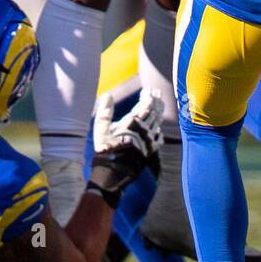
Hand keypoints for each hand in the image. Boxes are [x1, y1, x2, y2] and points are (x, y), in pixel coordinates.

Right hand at [88, 89, 163, 203]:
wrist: (114, 172)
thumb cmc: (105, 149)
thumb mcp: (100, 129)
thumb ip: (104, 111)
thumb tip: (107, 94)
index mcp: (132, 122)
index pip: (145, 105)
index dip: (148, 96)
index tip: (148, 89)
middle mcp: (143, 130)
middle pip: (154, 112)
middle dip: (156, 101)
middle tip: (157, 92)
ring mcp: (148, 141)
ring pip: (157, 123)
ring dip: (159, 112)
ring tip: (160, 104)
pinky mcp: (150, 151)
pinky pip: (159, 139)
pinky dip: (159, 132)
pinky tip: (158, 129)